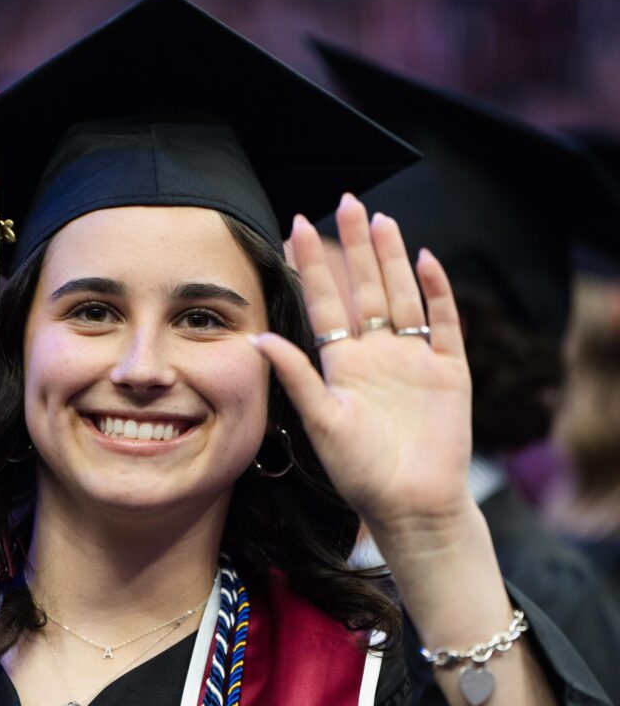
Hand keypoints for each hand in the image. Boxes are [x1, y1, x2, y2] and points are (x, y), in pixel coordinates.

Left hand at [253, 193, 473, 545]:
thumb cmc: (361, 473)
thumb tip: (258, 335)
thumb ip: (296, 377)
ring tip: (380, 219)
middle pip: (365, 288)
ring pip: (402, 296)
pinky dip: (436, 291)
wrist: (412, 505)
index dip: (311, 266)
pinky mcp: (449, 370)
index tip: (296, 226)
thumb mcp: (320, 421)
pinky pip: (444, 322)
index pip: (324, 303)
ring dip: (392, 259)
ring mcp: (414, 360)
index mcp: (342, 365)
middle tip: (345, 200)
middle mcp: (377, 355)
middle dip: (355, 246)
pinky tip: (425, 259)